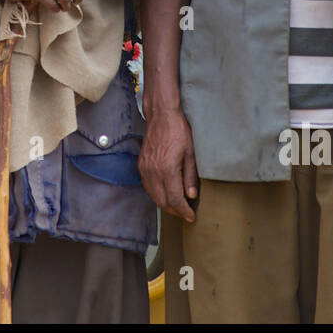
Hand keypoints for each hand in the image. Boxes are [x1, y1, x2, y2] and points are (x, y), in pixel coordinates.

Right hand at [139, 104, 198, 221]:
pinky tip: (165, 193)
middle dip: (175, 210)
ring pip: (153, 196)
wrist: (161, 116)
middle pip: (162, 201)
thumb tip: (191, 196)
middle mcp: (153, 172)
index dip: (184, 211)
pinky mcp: (141, 165)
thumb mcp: (191, 153)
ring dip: (165, 204)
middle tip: (186, 212)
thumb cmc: (178, 131)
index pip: (175, 199)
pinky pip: (147, 186)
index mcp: (167, 169)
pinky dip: (156, 194)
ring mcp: (145, 169)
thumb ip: (190, 176)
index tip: (191, 216)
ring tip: (177, 205)